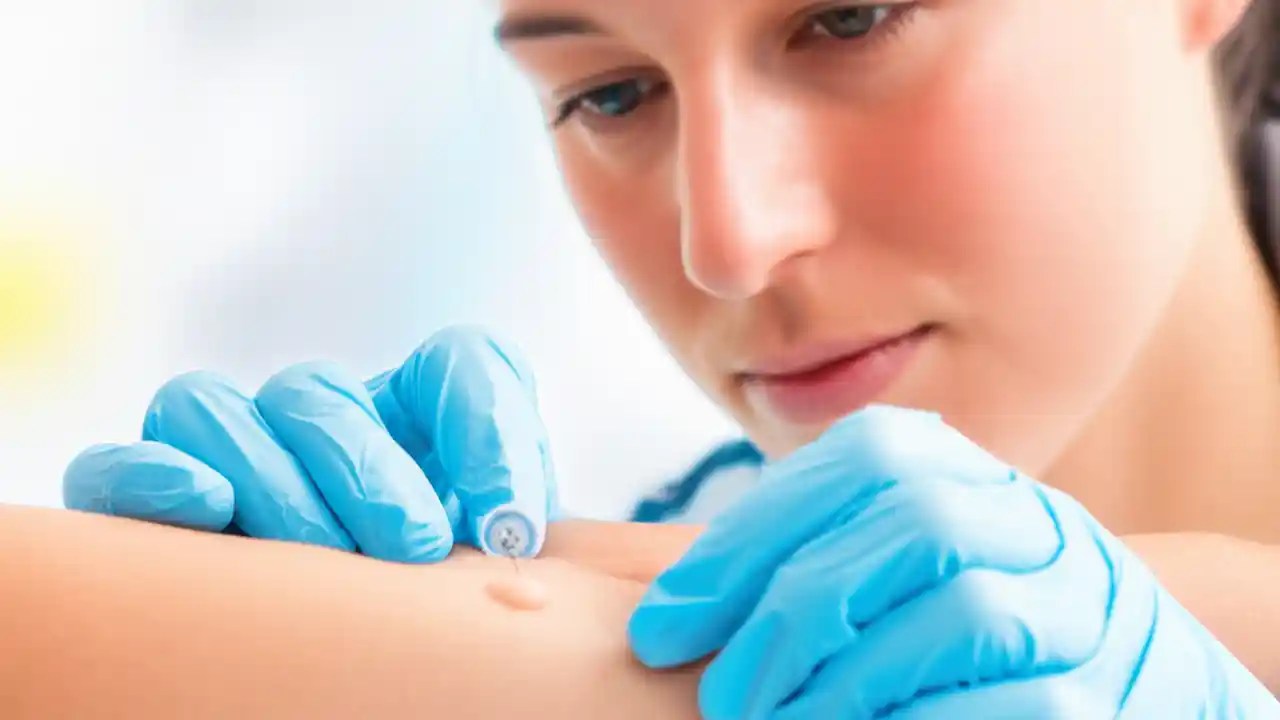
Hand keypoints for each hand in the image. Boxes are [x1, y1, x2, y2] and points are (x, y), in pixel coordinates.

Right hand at [63, 326, 556, 561]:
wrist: (375, 635)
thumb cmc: (438, 594)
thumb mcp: (486, 561)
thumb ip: (507, 529)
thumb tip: (516, 542)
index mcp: (419, 412)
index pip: (460, 362)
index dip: (487, 425)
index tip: (511, 519)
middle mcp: (322, 412)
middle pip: (318, 391)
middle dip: (369, 468)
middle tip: (412, 545)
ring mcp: (228, 444)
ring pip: (210, 405)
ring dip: (271, 477)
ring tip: (320, 552)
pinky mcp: (147, 493)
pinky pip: (118, 463)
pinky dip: (150, 476)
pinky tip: (208, 507)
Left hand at [627, 405, 1275, 717]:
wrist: (1116, 664)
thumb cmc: (939, 617)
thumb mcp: (856, 563)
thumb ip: (753, 554)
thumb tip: (565, 548)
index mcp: (959, 466)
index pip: (852, 468)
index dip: (746, 543)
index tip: (662, 628)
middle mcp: (1029, 514)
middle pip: (908, 524)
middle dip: (794, 614)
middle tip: (724, 697)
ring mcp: (1083, 599)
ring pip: (960, 610)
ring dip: (850, 680)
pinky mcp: (1106, 693)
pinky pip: (1016, 699)